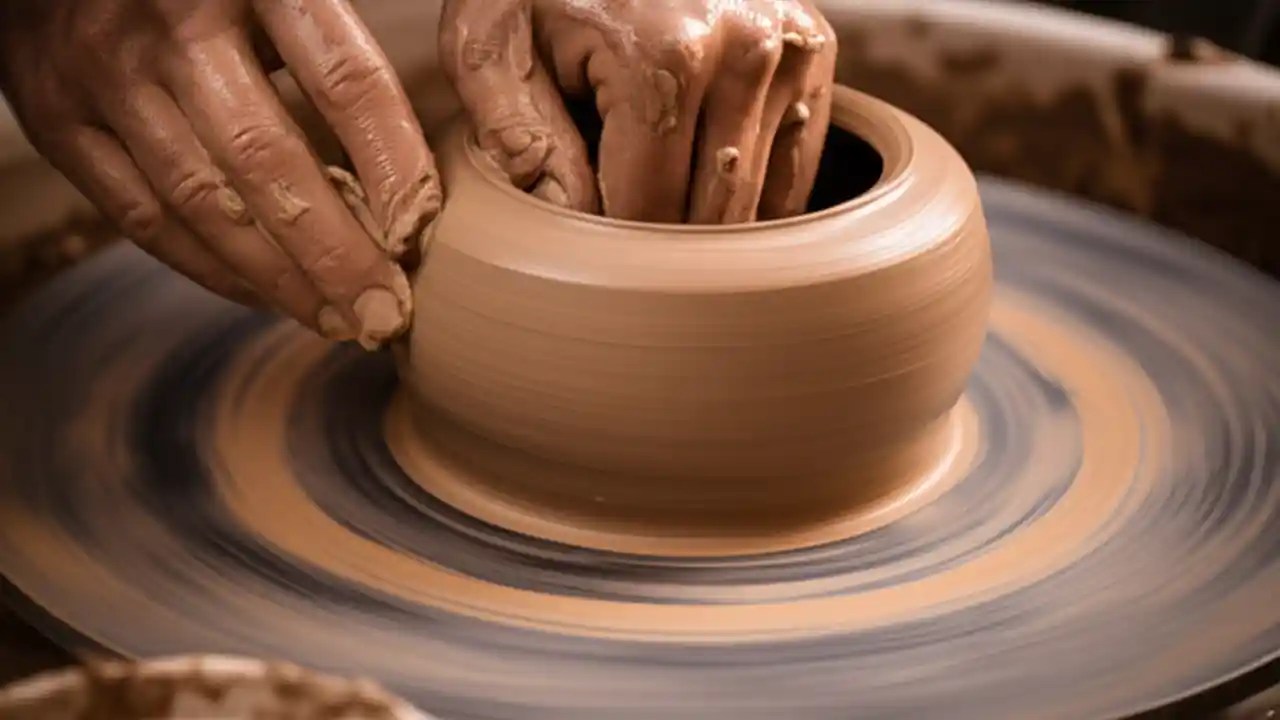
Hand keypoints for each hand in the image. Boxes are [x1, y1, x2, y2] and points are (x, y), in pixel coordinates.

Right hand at [0, 0, 441, 348]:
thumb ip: (338, 48)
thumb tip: (420, 164)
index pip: (346, 83)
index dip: (394, 168)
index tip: (424, 238)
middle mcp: (174, 23)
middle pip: (270, 161)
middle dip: (337, 255)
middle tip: (387, 316)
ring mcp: (104, 71)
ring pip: (206, 203)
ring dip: (281, 279)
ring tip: (340, 321)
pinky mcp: (54, 116)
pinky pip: (143, 216)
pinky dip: (211, 269)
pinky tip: (266, 296)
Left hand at [440, 0, 835, 223]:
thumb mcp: (492, 42)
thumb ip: (521, 139)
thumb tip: (570, 227)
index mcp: (664, 54)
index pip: (649, 212)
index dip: (612, 256)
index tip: (585, 263)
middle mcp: (744, 49)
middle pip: (713, 215)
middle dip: (664, 253)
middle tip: (619, 255)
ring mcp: (789, 48)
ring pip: (762, 202)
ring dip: (711, 229)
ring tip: (656, 210)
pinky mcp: (812, 50)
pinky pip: (798, 166)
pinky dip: (757, 197)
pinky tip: (706, 192)